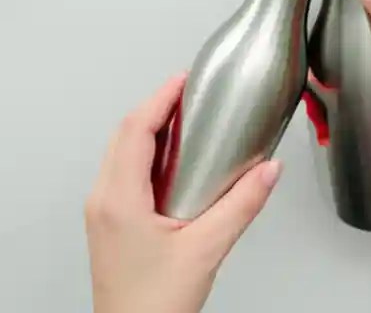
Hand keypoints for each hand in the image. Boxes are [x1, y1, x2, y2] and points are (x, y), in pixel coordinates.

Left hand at [85, 75, 280, 312]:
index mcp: (119, 199)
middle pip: (124, 135)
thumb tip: (268, 170)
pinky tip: (173, 165)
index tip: (183, 81)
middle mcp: (103, 201)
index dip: (160, 98)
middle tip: (187, 95)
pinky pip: (123, 175)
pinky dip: (146, 157)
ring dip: (150, 132)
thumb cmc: (153, 306)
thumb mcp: (207, 250)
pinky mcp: (110, 226)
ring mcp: (102, 214)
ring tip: (184, 121)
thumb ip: (241, 205)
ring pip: (121, 155)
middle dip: (156, 109)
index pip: (135, 129)